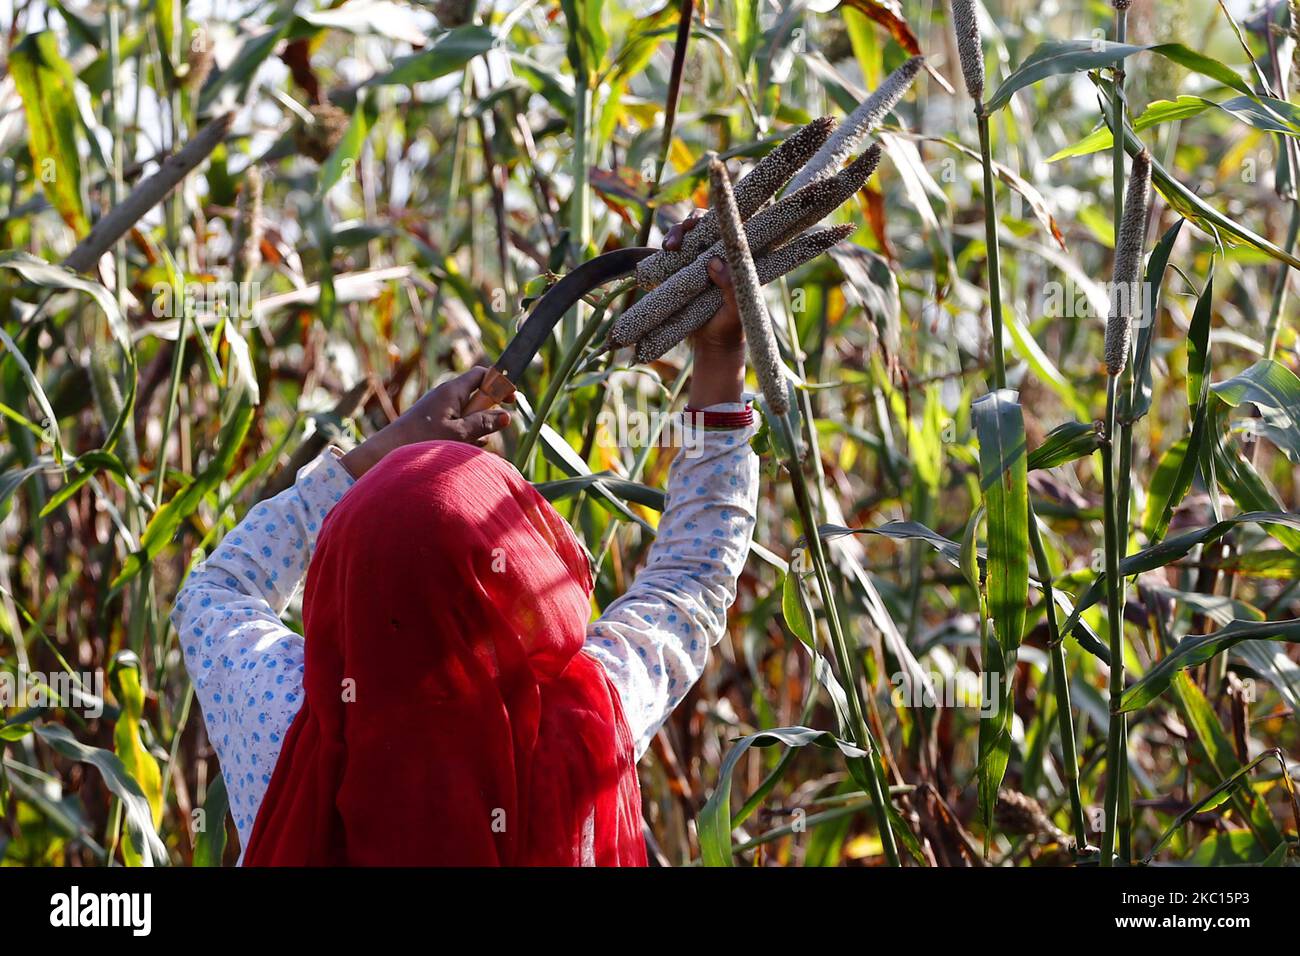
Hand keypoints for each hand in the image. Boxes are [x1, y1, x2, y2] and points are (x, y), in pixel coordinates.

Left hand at [340, 366, 510, 478]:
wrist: (386, 453)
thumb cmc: (421, 440)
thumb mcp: (458, 433)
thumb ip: (483, 424)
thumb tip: (506, 416)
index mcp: (451, 391)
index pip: (481, 375)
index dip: (499, 383)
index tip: (512, 399)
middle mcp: (445, 397)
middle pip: (477, 396)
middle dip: (488, 412)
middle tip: (492, 428)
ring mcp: (439, 411)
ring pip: (468, 415)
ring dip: (477, 429)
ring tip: (475, 443)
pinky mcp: (433, 425)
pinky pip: (457, 426)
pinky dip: (465, 436)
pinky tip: (465, 449)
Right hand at [664, 215, 745, 406]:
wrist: (711, 345)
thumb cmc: (732, 325)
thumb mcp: (737, 307)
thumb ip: (731, 286)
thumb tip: (713, 261)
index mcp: (737, 255)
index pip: (730, 224)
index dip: (717, 215)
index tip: (705, 219)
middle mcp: (716, 253)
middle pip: (703, 224)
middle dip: (691, 222)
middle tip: (685, 229)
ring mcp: (696, 261)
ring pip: (684, 237)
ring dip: (675, 234)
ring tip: (669, 247)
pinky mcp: (679, 271)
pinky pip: (669, 256)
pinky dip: (664, 252)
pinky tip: (663, 253)